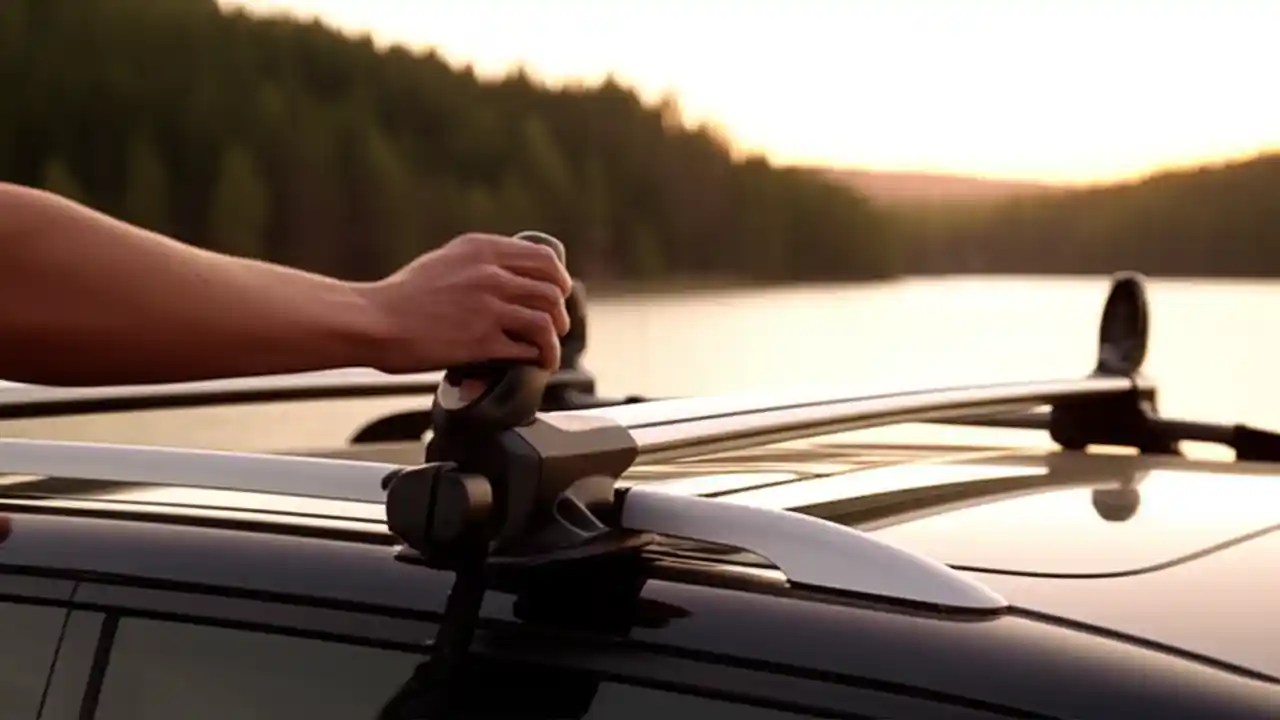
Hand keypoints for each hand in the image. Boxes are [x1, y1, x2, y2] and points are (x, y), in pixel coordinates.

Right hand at [359, 233, 572, 372]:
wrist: (374, 321)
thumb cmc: (403, 296)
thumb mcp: (444, 260)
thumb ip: (478, 262)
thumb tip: (509, 275)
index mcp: (481, 249)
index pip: (544, 259)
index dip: (559, 280)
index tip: (558, 294)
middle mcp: (489, 273)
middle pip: (552, 290)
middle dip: (561, 312)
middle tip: (557, 327)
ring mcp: (488, 306)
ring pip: (546, 320)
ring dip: (554, 339)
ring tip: (548, 351)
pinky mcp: (482, 339)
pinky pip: (527, 347)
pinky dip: (537, 356)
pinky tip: (533, 363)